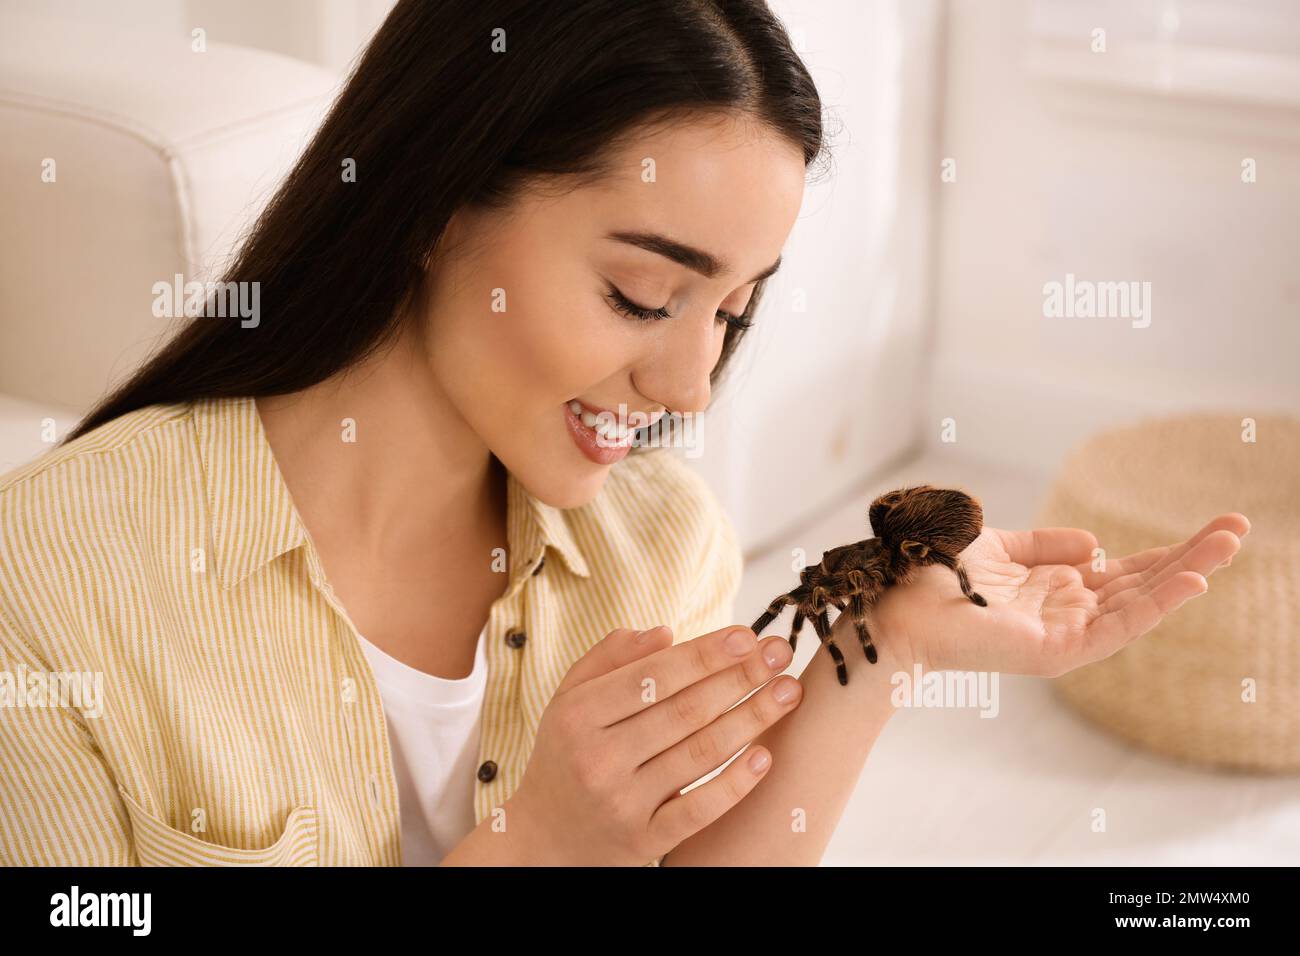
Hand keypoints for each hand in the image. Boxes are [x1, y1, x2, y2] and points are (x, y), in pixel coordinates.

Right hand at [504, 623, 800, 864]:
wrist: (542, 840)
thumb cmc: (565, 756)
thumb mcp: (569, 700)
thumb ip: (610, 658)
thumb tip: (667, 631)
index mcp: (578, 714)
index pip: (653, 675)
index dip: (704, 653)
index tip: (748, 635)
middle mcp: (598, 757)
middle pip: (684, 710)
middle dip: (740, 677)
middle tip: (781, 653)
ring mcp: (621, 802)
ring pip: (699, 753)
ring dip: (752, 718)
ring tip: (789, 692)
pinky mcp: (642, 841)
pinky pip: (699, 809)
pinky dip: (735, 783)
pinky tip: (766, 756)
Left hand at [868, 512, 1248, 676]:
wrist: (892, 605)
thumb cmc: (931, 575)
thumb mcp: (997, 546)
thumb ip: (1045, 546)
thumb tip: (1096, 545)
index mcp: (1056, 590)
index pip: (1127, 571)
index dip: (1168, 550)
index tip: (1214, 526)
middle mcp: (1067, 614)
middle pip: (1143, 584)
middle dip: (1192, 556)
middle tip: (1240, 527)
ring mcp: (1065, 635)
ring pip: (1139, 604)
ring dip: (1186, 573)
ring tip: (1228, 545)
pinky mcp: (1055, 651)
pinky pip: (1116, 627)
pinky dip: (1154, 603)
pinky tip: (1188, 579)